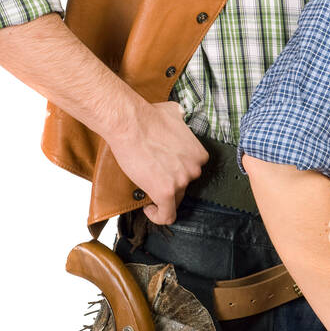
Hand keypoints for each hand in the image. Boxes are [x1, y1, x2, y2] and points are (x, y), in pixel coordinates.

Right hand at [107, 101, 208, 224]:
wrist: (130, 123)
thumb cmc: (148, 117)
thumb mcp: (174, 114)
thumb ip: (181, 120)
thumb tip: (179, 115)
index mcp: (199, 154)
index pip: (191, 171)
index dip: (177, 172)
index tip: (165, 171)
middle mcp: (194, 169)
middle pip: (184, 186)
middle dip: (169, 183)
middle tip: (152, 177)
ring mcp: (181, 181)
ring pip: (174, 200)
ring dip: (161, 196)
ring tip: (147, 189)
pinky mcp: (166, 192)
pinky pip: (167, 215)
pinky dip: (158, 216)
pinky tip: (149, 208)